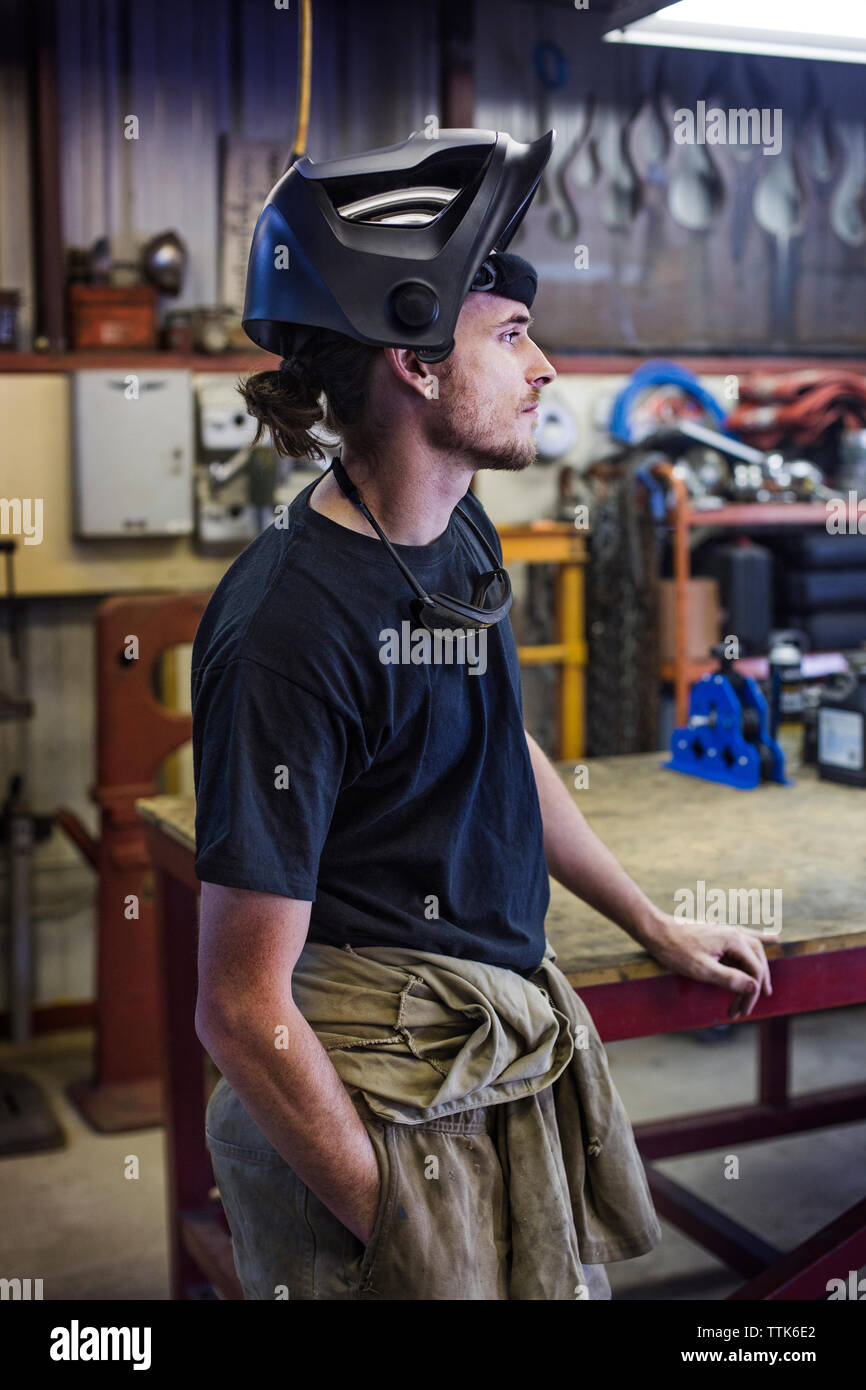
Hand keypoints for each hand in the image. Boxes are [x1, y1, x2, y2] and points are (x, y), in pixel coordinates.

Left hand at [644, 913, 772, 1019]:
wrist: (656, 931)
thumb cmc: (676, 950)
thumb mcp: (701, 969)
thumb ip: (729, 978)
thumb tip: (754, 987)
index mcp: (734, 940)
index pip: (754, 971)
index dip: (750, 994)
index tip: (741, 1012)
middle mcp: (735, 933)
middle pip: (756, 962)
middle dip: (754, 987)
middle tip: (747, 1008)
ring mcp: (728, 931)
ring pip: (753, 952)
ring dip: (757, 972)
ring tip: (763, 989)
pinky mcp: (721, 933)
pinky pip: (747, 937)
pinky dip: (761, 940)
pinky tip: (774, 938)